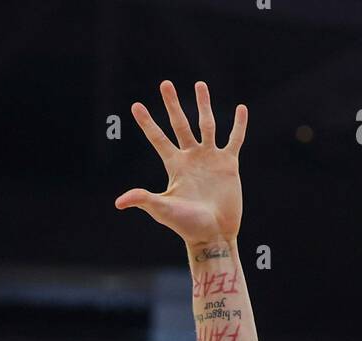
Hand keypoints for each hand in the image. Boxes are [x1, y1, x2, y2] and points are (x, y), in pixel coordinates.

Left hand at [115, 80, 245, 246]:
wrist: (213, 235)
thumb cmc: (187, 226)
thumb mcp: (163, 210)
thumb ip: (143, 199)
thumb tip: (120, 202)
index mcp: (175, 166)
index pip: (158, 139)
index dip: (147, 123)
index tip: (136, 106)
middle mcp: (191, 158)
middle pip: (180, 124)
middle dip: (173, 104)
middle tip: (165, 84)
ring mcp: (210, 159)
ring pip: (206, 125)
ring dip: (203, 105)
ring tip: (200, 84)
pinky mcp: (229, 165)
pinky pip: (234, 139)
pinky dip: (239, 125)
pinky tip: (242, 108)